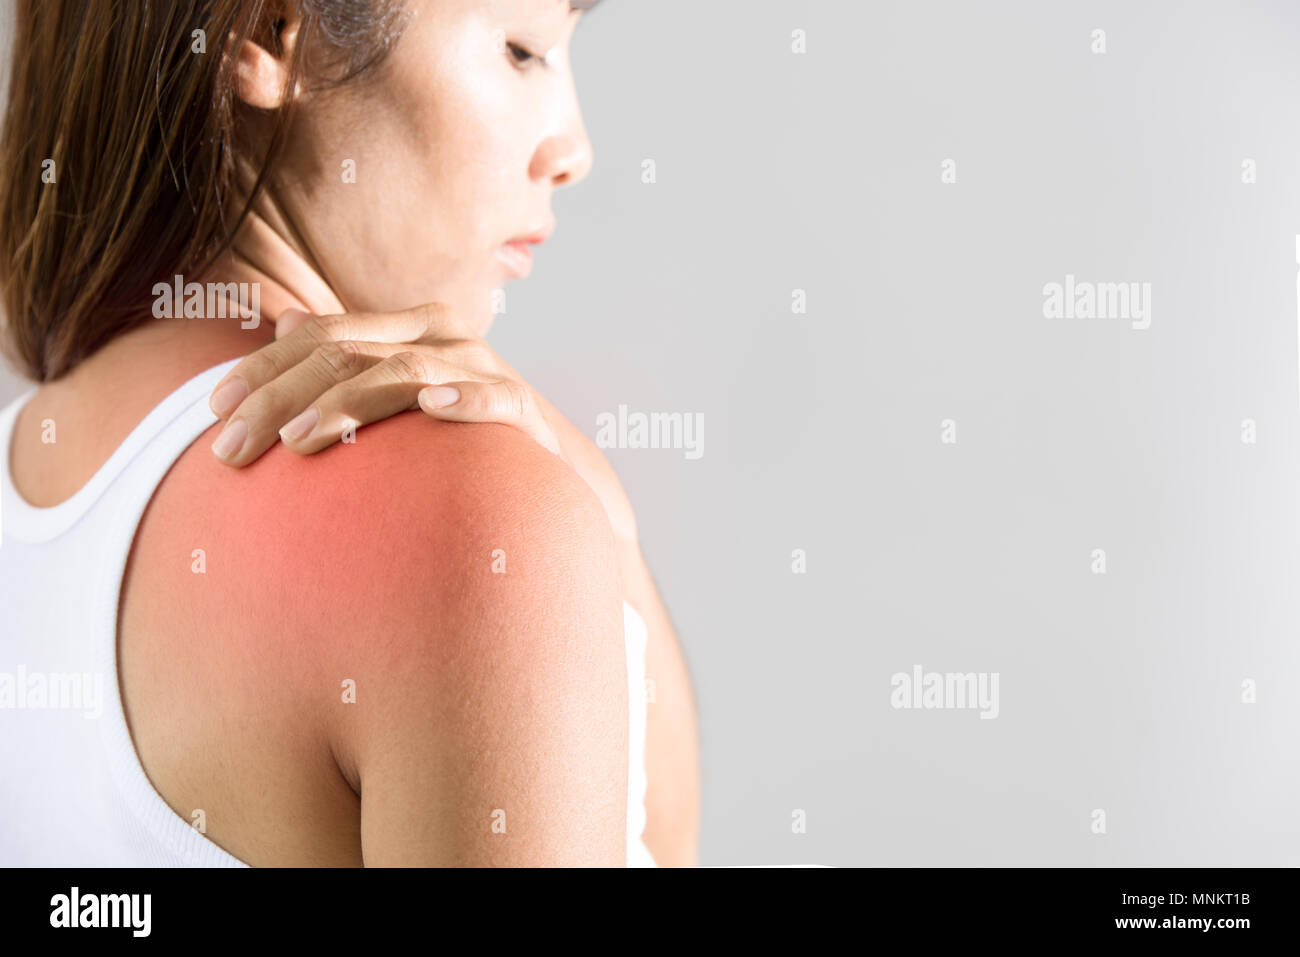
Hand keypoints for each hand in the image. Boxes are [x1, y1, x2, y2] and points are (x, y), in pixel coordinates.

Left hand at [207, 302, 638, 545]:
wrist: (547, 470)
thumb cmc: (458, 435)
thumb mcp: (398, 392)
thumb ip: (347, 360)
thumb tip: (286, 322)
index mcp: (407, 327)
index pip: (320, 334)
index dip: (263, 369)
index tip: (214, 412)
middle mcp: (442, 337)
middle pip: (345, 353)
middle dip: (280, 398)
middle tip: (232, 447)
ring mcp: (482, 369)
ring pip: (400, 373)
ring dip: (345, 405)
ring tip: (298, 441)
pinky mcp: (520, 409)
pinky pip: (489, 399)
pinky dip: (461, 402)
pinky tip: (431, 412)